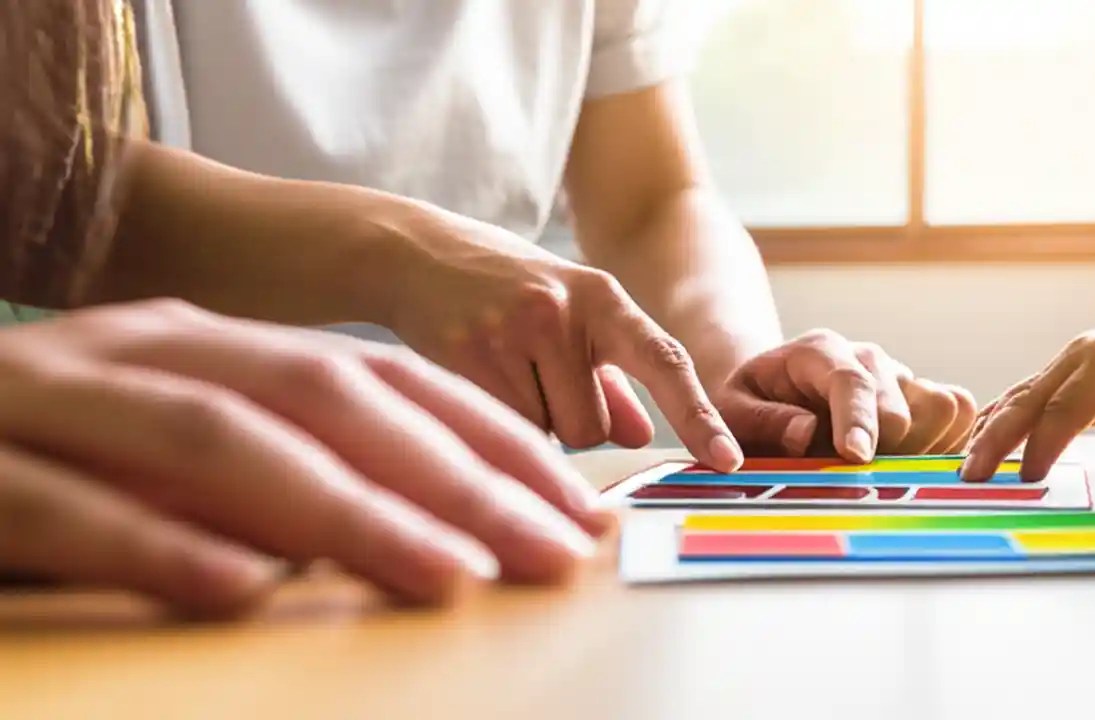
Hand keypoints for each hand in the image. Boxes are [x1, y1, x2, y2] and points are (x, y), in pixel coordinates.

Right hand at [0, 299, 612, 617]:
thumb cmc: (57, 450)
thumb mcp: (184, 442)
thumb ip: (289, 470)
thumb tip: (424, 527)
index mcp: (213, 343)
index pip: (379, 379)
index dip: (485, 439)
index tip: (570, 505)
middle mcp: (151, 352)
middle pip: (328, 399)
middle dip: (455, 475)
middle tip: (550, 549)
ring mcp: (60, 400)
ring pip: (223, 440)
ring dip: (347, 510)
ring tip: (448, 573)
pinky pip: (78, 508)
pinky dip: (164, 545)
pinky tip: (244, 591)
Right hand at [377, 208, 742, 470]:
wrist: (415, 252)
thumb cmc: (508, 290)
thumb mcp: (571, 318)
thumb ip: (610, 379)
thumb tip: (641, 437)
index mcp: (603, 296)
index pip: (665, 360)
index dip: (698, 415)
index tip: (726, 458)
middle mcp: (564, 310)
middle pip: (593, 428)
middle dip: (570, 423)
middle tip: (536, 377)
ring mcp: (513, 331)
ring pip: (547, 436)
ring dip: (531, 424)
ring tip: (505, 371)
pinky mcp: (465, 355)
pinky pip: (504, 431)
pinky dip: (497, 421)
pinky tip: (478, 377)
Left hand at [711, 330, 976, 461]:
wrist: (769, 387)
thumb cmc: (748, 403)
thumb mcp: (732, 410)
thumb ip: (762, 421)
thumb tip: (806, 433)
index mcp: (819, 352)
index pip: (850, 382)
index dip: (857, 422)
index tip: (856, 458)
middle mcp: (867, 358)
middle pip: (900, 409)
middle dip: (879, 451)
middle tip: (848, 475)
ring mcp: (898, 375)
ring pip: (941, 408)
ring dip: (916, 448)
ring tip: (877, 465)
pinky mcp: (921, 395)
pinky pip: (958, 412)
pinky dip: (945, 441)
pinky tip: (908, 461)